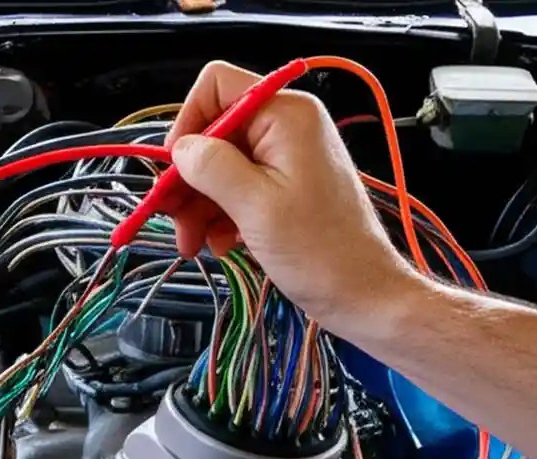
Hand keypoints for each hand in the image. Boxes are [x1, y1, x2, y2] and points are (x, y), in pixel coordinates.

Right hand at [165, 61, 414, 327]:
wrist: (363, 295)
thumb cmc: (320, 252)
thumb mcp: (255, 206)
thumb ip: (212, 167)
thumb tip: (181, 148)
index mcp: (286, 114)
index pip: (217, 85)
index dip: (187, 122)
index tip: (174, 169)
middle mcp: (287, 126)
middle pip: (214, 133)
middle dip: (189, 177)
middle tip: (172, 220)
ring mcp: (287, 158)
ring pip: (221, 165)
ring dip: (199, 204)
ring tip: (194, 244)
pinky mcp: (286, 187)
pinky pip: (238, 188)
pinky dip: (221, 215)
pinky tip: (220, 244)